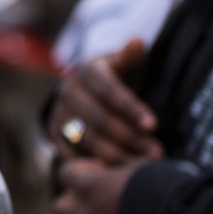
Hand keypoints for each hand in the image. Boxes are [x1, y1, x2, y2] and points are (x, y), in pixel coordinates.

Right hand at [47, 38, 162, 163]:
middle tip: (156, 152)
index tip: (154, 125)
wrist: (81, 91)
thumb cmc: (111, 78)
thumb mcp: (120, 64)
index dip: (131, 108)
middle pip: (99, 119)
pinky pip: (74, 154)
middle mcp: (69, 91)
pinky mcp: (55, 133)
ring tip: (142, 164)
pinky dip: (95, 165)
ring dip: (117, 155)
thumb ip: (131, 56)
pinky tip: (116, 172)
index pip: (110, 90)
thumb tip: (139, 41)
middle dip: (130, 137)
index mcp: (88, 71)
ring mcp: (60, 113)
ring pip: (88, 139)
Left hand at [53, 156, 144, 213]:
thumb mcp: (137, 168)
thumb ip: (113, 172)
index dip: (80, 170)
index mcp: (88, 187)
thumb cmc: (164, 190)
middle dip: (73, 203)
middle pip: (60, 208)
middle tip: (94, 201)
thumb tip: (109, 174)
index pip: (65, 173)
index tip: (98, 171)